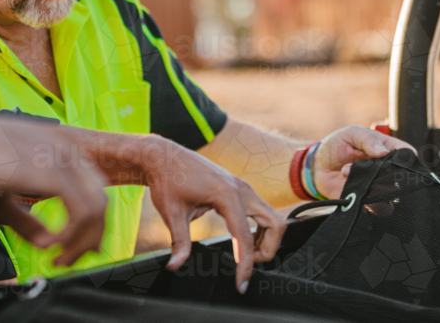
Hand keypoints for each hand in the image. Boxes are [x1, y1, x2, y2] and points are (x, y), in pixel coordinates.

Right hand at [0, 116, 108, 267]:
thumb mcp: (0, 196)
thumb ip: (27, 218)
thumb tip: (47, 241)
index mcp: (54, 145)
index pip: (91, 186)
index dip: (89, 222)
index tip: (76, 247)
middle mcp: (64, 146)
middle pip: (100, 197)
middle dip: (91, 235)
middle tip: (70, 259)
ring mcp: (60, 156)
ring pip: (96, 207)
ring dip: (81, 241)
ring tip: (59, 259)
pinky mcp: (51, 171)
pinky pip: (81, 211)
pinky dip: (71, 236)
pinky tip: (50, 246)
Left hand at [142, 137, 286, 294]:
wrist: (164, 156)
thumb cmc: (168, 179)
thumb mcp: (172, 213)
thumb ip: (179, 242)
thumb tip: (175, 266)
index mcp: (228, 195)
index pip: (246, 238)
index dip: (247, 265)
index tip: (242, 284)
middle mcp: (242, 189)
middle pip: (275, 224)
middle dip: (268, 249)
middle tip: (247, 264)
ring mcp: (243, 187)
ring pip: (272, 217)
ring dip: (266, 239)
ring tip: (246, 254)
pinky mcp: (240, 188)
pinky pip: (262, 210)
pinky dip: (260, 228)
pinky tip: (242, 238)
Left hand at [312, 126, 413, 198]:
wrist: (318, 166)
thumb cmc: (337, 145)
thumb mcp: (351, 134)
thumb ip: (367, 139)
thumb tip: (383, 151)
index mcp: (388, 148)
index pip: (407, 154)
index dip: (406, 158)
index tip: (392, 159)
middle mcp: (386, 168)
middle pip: (401, 175)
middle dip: (383, 171)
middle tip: (363, 164)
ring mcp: (378, 185)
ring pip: (389, 190)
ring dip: (368, 182)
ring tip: (346, 170)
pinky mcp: (368, 199)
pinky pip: (377, 205)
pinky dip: (367, 199)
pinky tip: (350, 186)